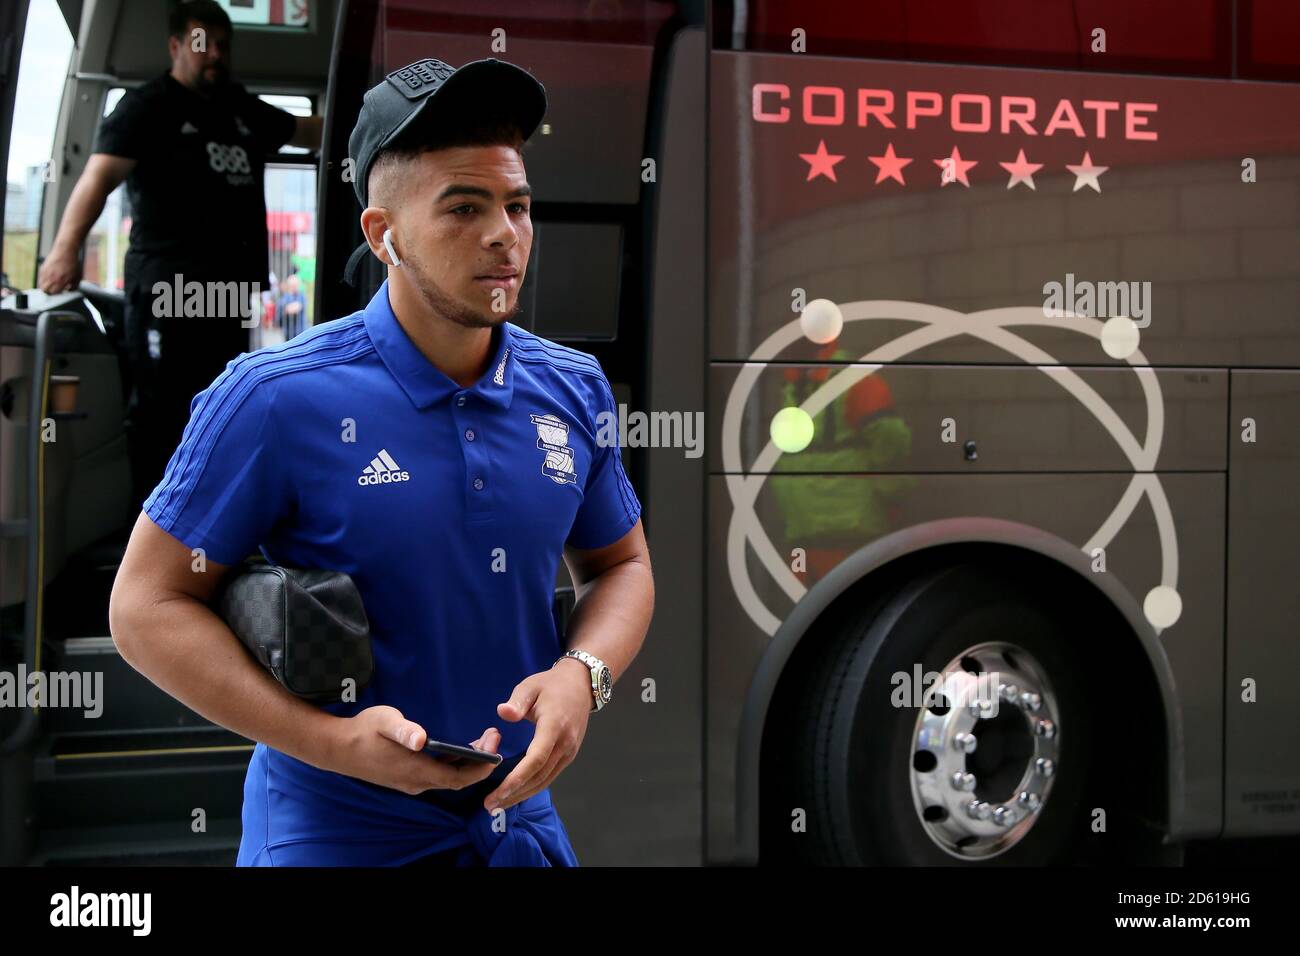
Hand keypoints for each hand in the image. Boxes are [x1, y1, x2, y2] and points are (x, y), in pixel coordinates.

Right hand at [37, 245, 81, 294]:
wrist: (65, 250)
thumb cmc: (72, 264)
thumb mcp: (77, 277)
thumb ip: (73, 287)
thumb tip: (69, 291)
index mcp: (60, 281)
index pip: (53, 293)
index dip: (56, 295)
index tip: (59, 294)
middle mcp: (50, 278)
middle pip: (45, 290)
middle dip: (49, 292)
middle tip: (54, 291)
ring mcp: (45, 273)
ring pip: (41, 285)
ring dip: (45, 286)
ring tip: (52, 285)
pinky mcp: (42, 268)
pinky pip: (40, 278)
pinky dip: (43, 280)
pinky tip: (49, 278)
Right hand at [323, 704, 500, 795]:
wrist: (338, 748)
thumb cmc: (364, 731)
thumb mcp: (385, 722)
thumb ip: (404, 730)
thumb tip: (420, 739)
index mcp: (416, 771)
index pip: (458, 778)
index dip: (480, 768)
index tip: (496, 750)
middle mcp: (417, 782)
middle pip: (457, 779)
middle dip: (479, 762)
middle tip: (493, 736)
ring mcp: (411, 782)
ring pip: (448, 777)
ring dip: (467, 762)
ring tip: (483, 740)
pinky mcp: (407, 778)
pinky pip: (437, 774)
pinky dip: (453, 763)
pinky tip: (459, 748)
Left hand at [484, 660, 591, 812]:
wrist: (581, 684)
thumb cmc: (551, 684)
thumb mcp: (530, 686)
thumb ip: (517, 701)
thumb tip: (502, 713)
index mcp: (554, 726)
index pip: (536, 759)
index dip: (517, 778)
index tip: (498, 792)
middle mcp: (565, 743)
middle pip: (539, 776)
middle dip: (514, 794)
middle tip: (489, 805)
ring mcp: (569, 751)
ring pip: (545, 780)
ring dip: (522, 795)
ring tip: (499, 804)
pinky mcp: (569, 754)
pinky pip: (550, 775)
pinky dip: (532, 787)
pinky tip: (517, 792)